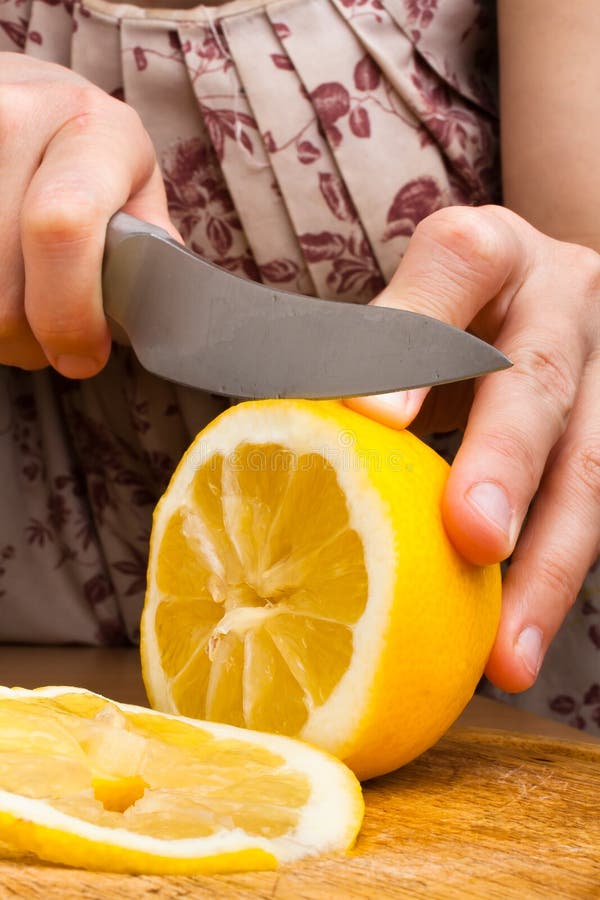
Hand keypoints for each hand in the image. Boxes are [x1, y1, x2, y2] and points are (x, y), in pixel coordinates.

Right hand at [0, 53, 177, 377]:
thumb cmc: (80, 146)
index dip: (68, 313)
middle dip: (29, 339)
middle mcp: (15, 117)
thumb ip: (148, 244)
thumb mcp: (130, 180)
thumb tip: (163, 315)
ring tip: (20, 315)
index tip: (82, 354)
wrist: (15, 90)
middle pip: (3, 285)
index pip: (63, 227)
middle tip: (49, 343)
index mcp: (89, 128)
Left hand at [347, 205, 599, 692]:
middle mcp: (558, 297)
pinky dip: (552, 581)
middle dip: (506, 461)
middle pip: (540, 375)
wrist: (537, 296)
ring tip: (507, 652)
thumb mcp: (410, 306)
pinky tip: (516, 644)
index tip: (378, 415)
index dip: (418, 331)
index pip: (457, 267)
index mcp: (486, 252)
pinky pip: (596, 509)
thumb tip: (282, 438)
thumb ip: (359, 355)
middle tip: (474, 538)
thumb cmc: (449, 312)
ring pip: (594, 463)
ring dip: (549, 564)